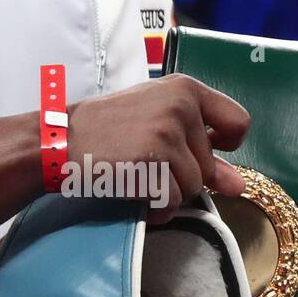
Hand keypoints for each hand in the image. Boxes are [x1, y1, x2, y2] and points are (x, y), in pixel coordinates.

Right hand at [68, 74, 249, 221]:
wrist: (58, 141)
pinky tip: (135, 192)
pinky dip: (157, 208)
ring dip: (168, 193)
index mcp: (186, 89)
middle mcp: (181, 105)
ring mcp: (166, 132)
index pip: (239, 121)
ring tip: (137, 174)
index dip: (228, 144)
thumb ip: (202, 151)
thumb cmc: (110, 132)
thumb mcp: (159, 126)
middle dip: (183, 175)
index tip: (208, 148)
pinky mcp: (151, 160)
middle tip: (146, 159)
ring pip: (192, 187)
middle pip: (209, 166)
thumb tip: (238, 186)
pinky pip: (173, 201)